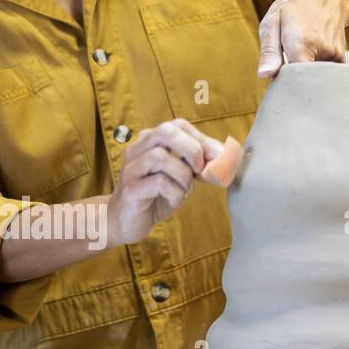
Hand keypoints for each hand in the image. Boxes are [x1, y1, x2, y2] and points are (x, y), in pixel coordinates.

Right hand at [107, 118, 223, 246]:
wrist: (124, 222)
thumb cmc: (153, 197)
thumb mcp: (178, 177)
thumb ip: (195, 165)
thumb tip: (224, 157)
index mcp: (149, 142)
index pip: (177, 126)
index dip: (201, 139)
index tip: (217, 157)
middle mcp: (137, 150)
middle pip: (166, 132)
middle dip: (192, 149)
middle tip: (200, 170)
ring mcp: (131, 169)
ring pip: (160, 157)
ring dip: (183, 175)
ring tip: (185, 189)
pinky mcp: (130, 189)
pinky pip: (158, 183)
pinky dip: (175, 193)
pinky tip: (175, 200)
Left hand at [257, 0, 348, 77]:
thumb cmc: (294, 8)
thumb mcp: (272, 22)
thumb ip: (269, 51)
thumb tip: (264, 75)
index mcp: (301, 43)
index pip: (291, 81)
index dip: (282, 84)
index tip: (277, 78)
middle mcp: (322, 51)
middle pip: (302, 82)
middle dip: (292, 80)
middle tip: (285, 60)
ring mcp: (335, 55)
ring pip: (313, 77)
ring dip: (303, 72)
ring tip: (300, 51)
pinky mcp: (341, 58)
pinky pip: (324, 74)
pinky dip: (315, 68)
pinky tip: (312, 52)